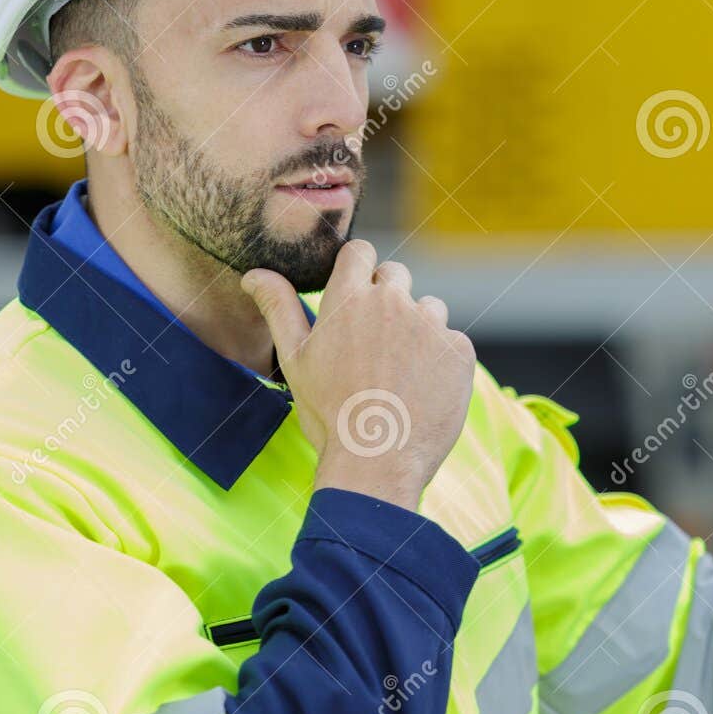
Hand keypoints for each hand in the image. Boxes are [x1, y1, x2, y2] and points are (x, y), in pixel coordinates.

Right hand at [242, 240, 475, 511]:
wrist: (377, 462)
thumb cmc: (329, 413)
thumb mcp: (294, 360)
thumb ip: (278, 308)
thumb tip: (254, 275)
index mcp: (348, 298)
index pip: (360, 251)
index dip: (359, 269)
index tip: (357, 293)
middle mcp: (393, 301)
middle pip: (396, 276)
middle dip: (387, 299)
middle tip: (374, 345)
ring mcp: (430, 324)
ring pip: (428, 308)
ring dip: (417, 328)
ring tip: (399, 373)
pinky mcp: (459, 350)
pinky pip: (452, 341)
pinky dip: (441, 359)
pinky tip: (423, 389)